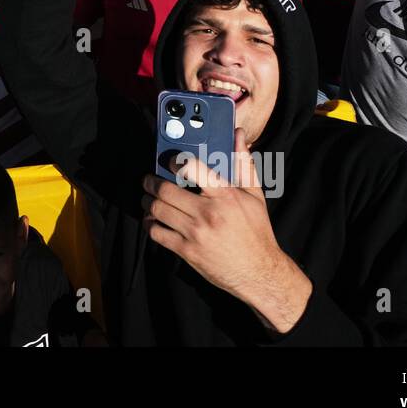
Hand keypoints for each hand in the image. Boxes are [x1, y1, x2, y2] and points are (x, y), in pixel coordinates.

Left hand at [142, 129, 310, 331]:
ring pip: (157, 210)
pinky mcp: (187, 251)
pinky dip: (149, 224)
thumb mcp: (255, 196)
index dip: (175, 162)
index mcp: (225, 196)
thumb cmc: (257, 231)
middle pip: (165, 191)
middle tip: (148, 180)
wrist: (259, 272)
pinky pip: (157, 233)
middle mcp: (208, 213)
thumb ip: (243, 164)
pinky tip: (152, 220)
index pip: (192, 168)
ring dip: (147, 202)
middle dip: (151, 182)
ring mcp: (195, 233)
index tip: (170, 161)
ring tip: (147, 199)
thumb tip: (238, 135)